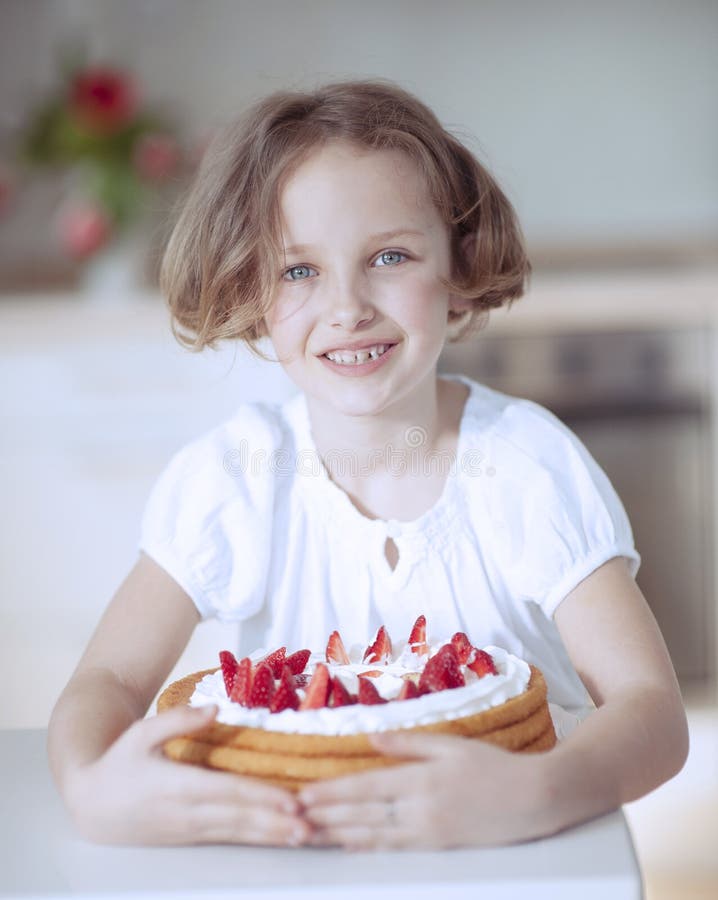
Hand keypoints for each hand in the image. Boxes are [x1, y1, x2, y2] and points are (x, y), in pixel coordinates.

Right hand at [62, 705, 311, 845]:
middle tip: (310, 825)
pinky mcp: (189, 838)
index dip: (261, 797)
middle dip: (276, 822)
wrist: (89, 805)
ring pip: (237, 833)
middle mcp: (187, 812)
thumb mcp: (141, 732)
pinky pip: (228, 839)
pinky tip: (275, 838)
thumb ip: (178, 719)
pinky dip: (254, 839)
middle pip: (240, 817)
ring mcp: (189, 829)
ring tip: (303, 836)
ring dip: (271, 835)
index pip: (228, 792)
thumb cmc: (118, 763)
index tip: (290, 800)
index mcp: (177, 785)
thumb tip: (215, 707)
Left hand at [298, 731, 554, 849]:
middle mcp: (420, 808)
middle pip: (362, 813)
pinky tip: (348, 847)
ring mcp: (428, 832)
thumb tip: (371, 736)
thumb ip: (408, 742)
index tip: (303, 794)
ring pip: (372, 835)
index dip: (332, 792)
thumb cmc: (493, 767)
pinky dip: (367, 848)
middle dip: (325, 816)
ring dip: (338, 835)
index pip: (365, 787)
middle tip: (292, 818)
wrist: (534, 800)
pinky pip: (394, 849)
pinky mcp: (437, 846)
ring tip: (310, 835)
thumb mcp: (451, 745)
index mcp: (421, 779)